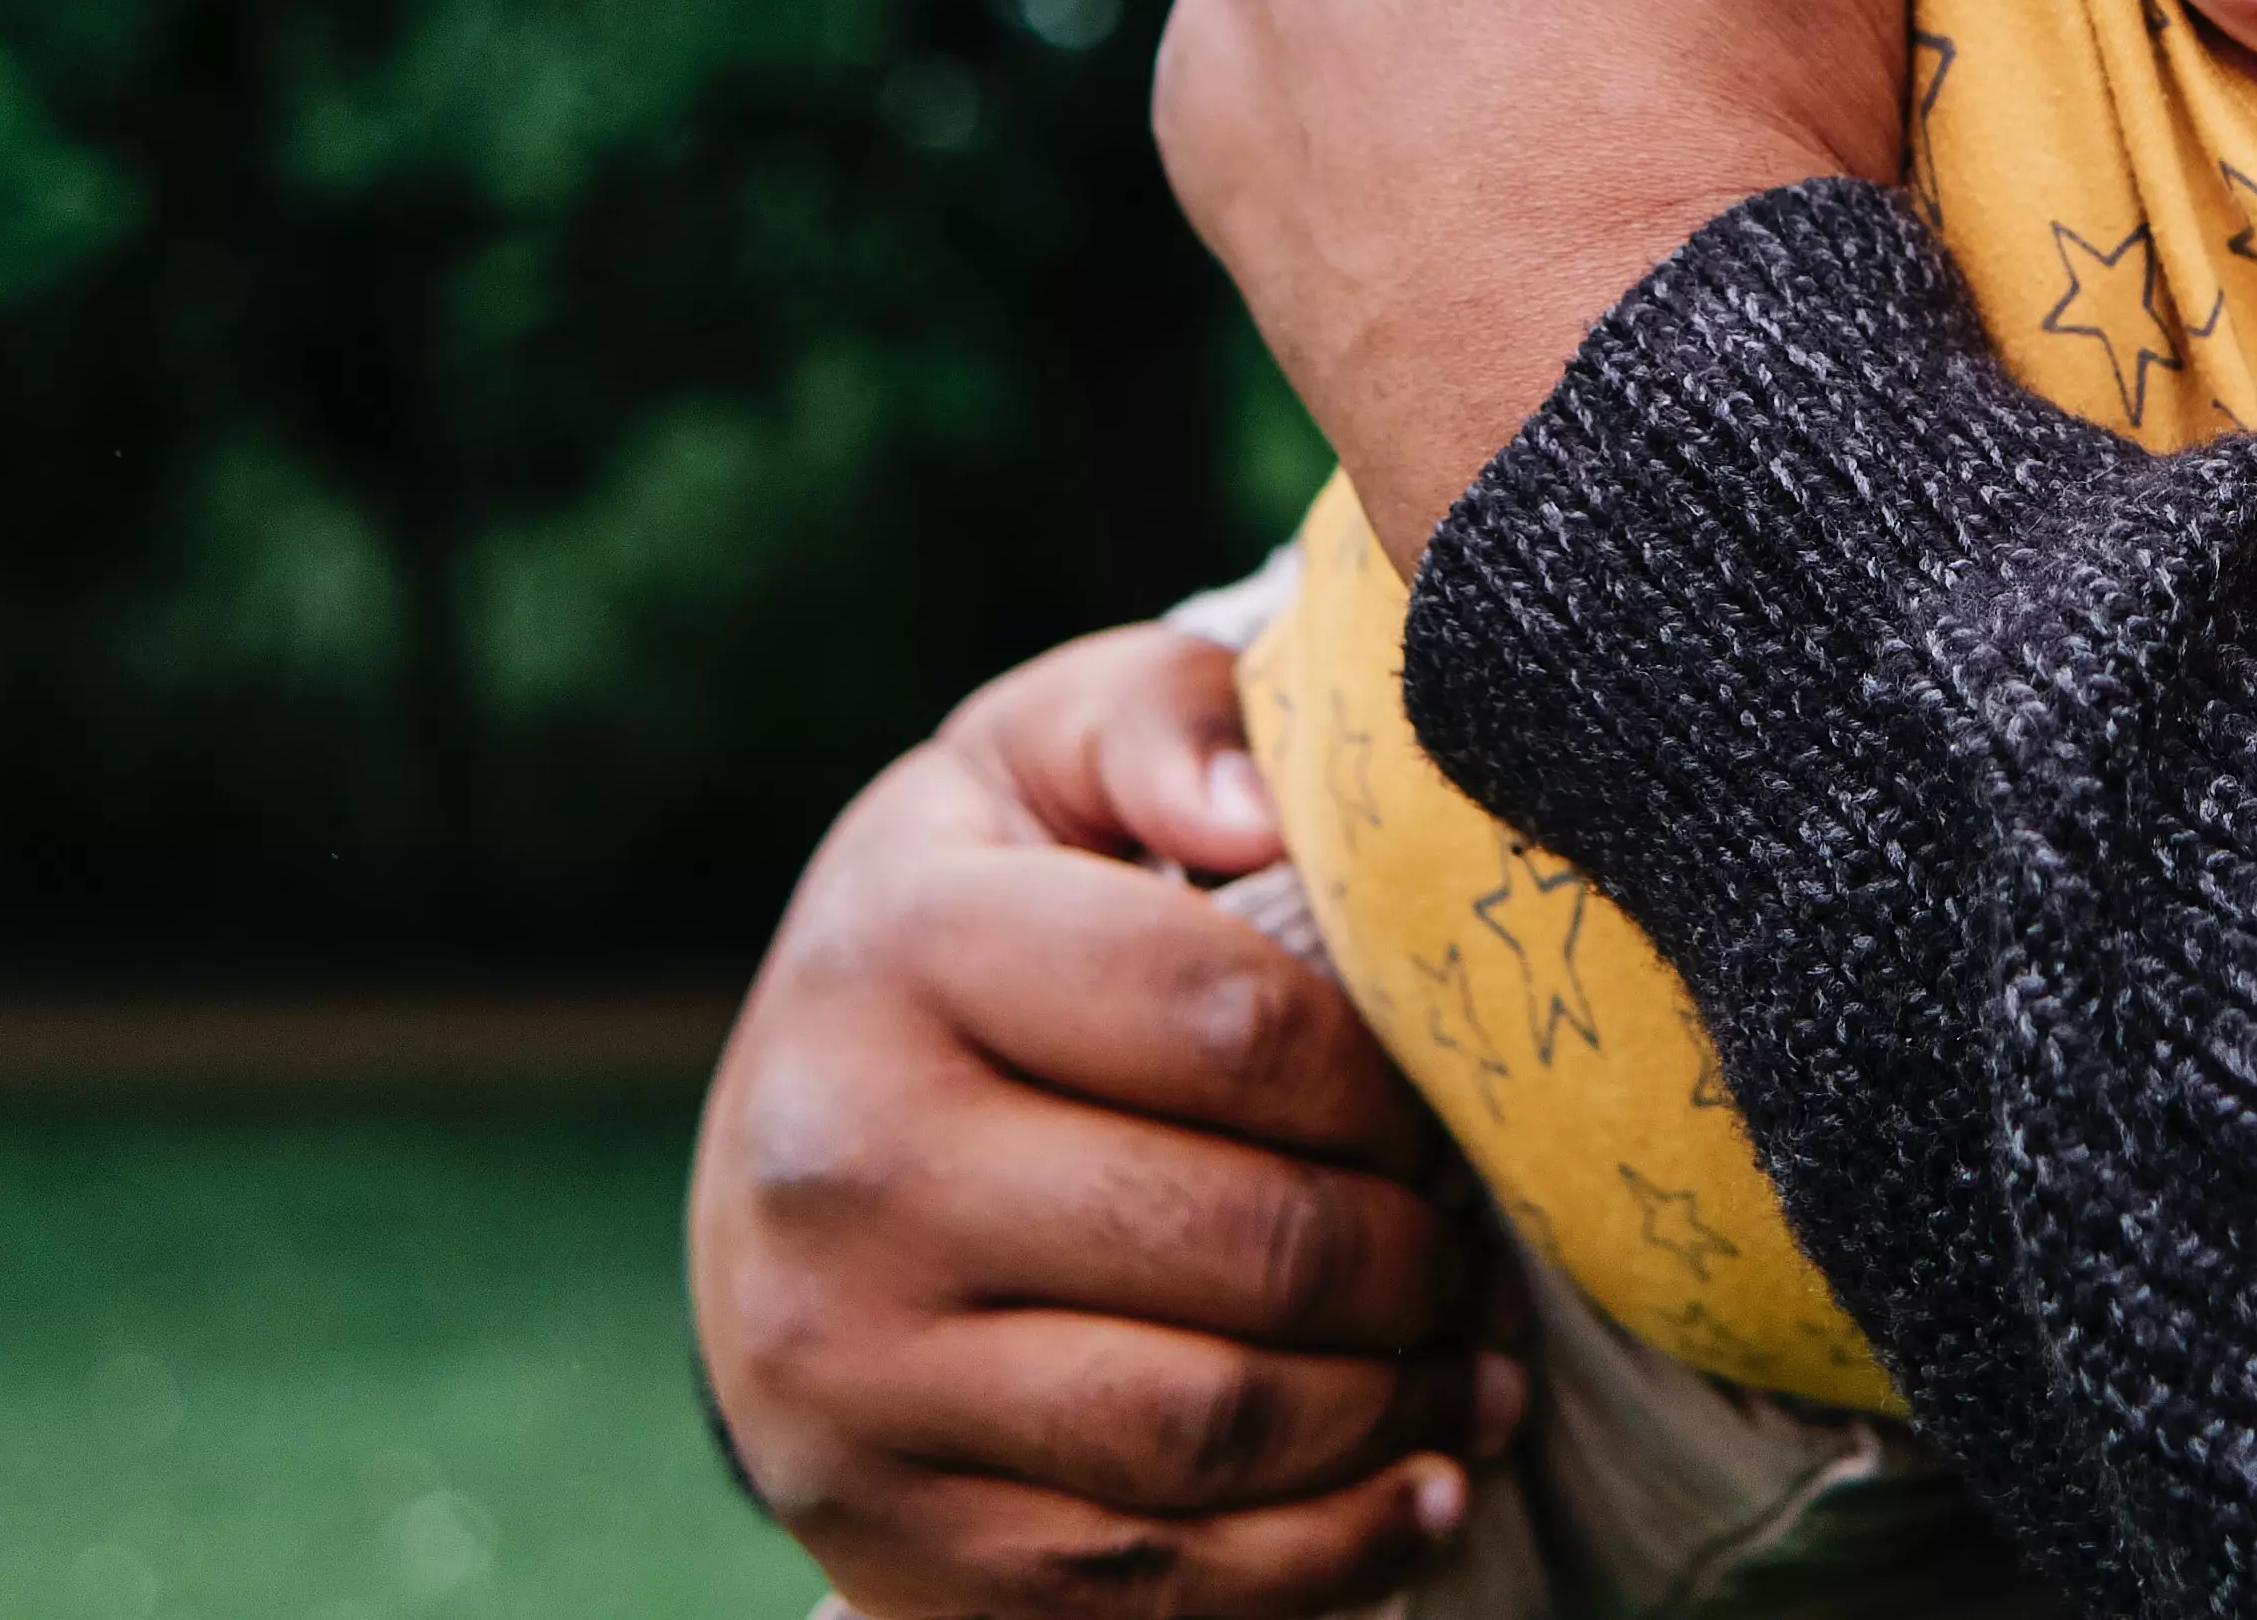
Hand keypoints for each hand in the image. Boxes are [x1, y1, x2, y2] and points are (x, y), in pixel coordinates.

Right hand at [691, 626, 1518, 1619]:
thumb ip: (1157, 722)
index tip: (1439, 1095)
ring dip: (1393, 1410)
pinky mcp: (888, 1534)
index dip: (1385, 1074)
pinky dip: (1327, 1557)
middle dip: (1412, 1256)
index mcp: (899, 952)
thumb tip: (1253, 807)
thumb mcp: (1032, 763)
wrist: (777, 1162)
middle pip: (1238, 1243)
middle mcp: (848, 1169)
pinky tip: (1420, 1486)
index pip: (1223, 1020)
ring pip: (1206, 1428)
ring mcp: (854, 1374)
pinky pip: (1153, 1580)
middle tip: (1479, 1245)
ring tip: (1473, 1361)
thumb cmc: (971, 926)